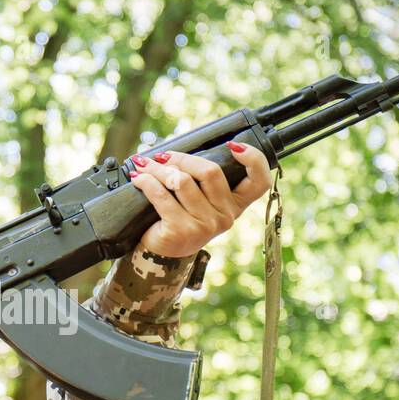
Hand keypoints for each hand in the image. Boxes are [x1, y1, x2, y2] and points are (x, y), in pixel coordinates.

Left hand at [128, 142, 272, 257]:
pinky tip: (138, 178)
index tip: (232, 146)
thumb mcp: (199, 200)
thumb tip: (178, 151)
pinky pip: (162, 195)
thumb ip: (202, 179)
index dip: (252, 159)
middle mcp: (225, 217)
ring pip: (182, 181)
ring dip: (158, 168)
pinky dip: (146, 182)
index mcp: (236, 206)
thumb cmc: (179, 218)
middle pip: (210, 171)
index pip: (259, 182)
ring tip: (145, 165)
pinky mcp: (181, 231)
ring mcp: (205, 226)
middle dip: (181, 158)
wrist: (159, 253)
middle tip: (162, 156)